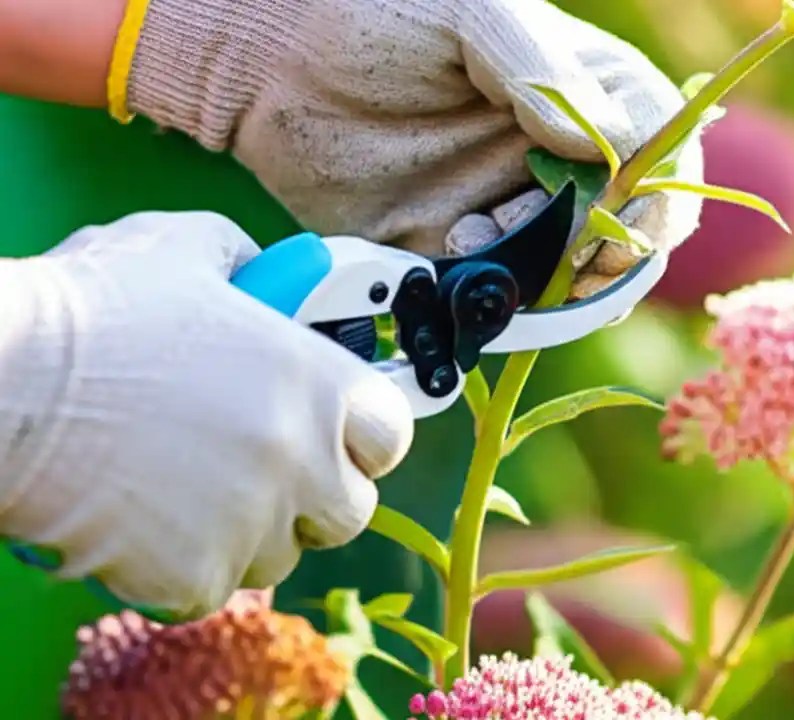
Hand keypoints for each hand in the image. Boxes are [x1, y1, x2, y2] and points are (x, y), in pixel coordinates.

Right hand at [0, 212, 413, 618]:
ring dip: (248, 532)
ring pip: (281, 556)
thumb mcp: (184, 249)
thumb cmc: (88, 311)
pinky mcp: (193, 578)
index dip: (363, 436)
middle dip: (314, 495)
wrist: (1, 382)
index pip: (392, 435)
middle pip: (350, 510)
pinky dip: (183, 565)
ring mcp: (252, 526)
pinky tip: (143, 521)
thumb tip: (269, 274)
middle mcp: (302, 460)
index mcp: (318, 384)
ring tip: (187, 489)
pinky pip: (212, 587)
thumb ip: (249, 263)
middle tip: (264, 469)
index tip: (338, 435)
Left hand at [115, 0, 702, 296]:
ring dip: (549, 273)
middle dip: (610, 246)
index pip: (662, 146)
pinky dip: (499, 297)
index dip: (658, 189)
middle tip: (564, 249)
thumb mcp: (466, 10)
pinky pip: (508, 296)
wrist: (270, 63)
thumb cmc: (375, 14)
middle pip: (634, 222)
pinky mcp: (464, 253)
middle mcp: (561, 155)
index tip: (618, 212)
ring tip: (476, 238)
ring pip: (577, 270)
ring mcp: (515, 208)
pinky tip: (451, 257)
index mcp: (583, 88)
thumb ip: (537, 67)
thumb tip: (603, 141)